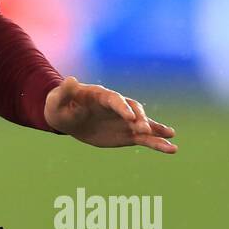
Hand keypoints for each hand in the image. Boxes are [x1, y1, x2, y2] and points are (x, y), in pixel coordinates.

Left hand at [44, 76, 176, 152]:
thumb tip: (70, 80)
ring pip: (144, 125)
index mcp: (102, 96)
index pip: (116, 100)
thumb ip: (64, 91)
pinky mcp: (127, 134)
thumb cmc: (60, 106)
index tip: (129, 117)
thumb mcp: (57, 100)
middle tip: (143, 129)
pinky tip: (171, 148)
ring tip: (171, 136)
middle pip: (134, 110)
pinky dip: (157, 143)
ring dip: (157, 130)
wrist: (66, 118)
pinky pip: (145, 139)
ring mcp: (124, 121)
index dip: (123, 108)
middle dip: (140, 118)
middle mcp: (118, 107)